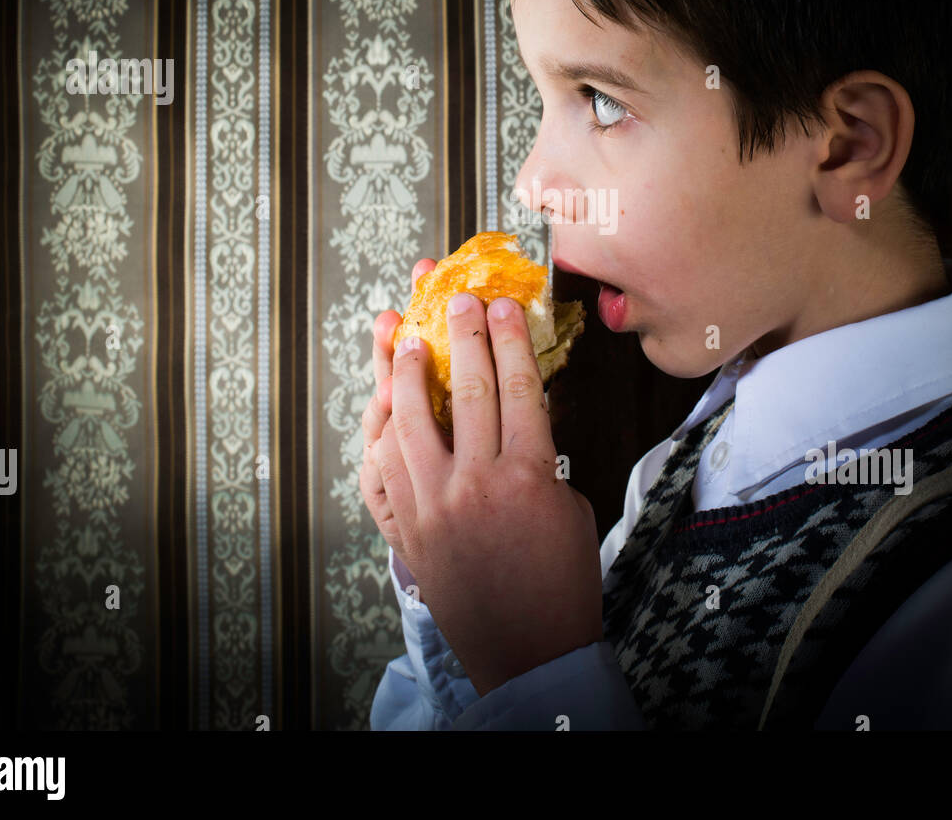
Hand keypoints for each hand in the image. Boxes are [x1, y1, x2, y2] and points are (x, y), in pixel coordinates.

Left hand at [365, 291, 603, 696]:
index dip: (508, 339)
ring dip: (406, 373)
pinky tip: (383, 406)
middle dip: (460, 335)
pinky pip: (385, 470)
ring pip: (409, 422)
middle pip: (465, 391)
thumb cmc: (562, 583)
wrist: (527, 654)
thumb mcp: (570, 509)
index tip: (500, 304)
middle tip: (454, 296)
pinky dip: (381, 433)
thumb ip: (539, 458)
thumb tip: (512, 421)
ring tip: (404, 336)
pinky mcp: (407, 530)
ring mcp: (434, 507)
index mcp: (529, 476)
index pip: (517, 387)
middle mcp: (476, 484)